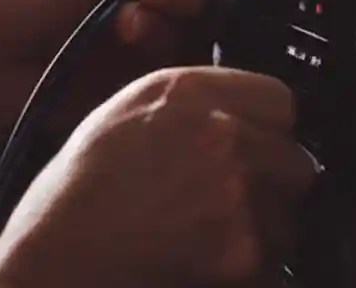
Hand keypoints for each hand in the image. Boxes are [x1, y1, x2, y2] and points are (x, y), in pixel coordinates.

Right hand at [0, 67, 318, 287]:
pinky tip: (207, 259)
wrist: (61, 254)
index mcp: (187, 91)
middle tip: (229, 199)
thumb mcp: (124, 115)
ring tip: (211, 234)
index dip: (267, 127)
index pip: (279, 98)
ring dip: (264, 225)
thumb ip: (188, 106)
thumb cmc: (75, 193)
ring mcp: (237, 190)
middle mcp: (220, 132)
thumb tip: (234, 116)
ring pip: (290, 211)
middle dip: (270, 180)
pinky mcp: (243, 246)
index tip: (257, 143)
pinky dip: (251, 264)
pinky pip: (275, 256)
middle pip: (294, 156)